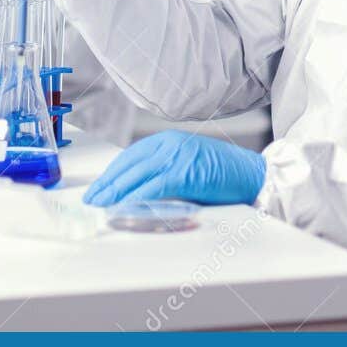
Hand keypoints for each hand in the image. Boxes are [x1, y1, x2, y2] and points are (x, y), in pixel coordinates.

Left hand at [84, 130, 265, 206]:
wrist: (253, 175)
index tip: (99, 186)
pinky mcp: (184, 172)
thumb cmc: (224, 174)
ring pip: (136, 175)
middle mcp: (170, 143)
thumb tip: (137, 191)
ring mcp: (177, 156)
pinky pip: (152, 187)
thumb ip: (164, 172)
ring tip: (101, 204)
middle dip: (107, 183)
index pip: (131, 156)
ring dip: (115, 192)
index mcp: (169, 140)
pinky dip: (135, 197)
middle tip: (92, 198)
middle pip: (129, 164)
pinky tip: (123, 206)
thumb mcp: (188, 165)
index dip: (112, 172)